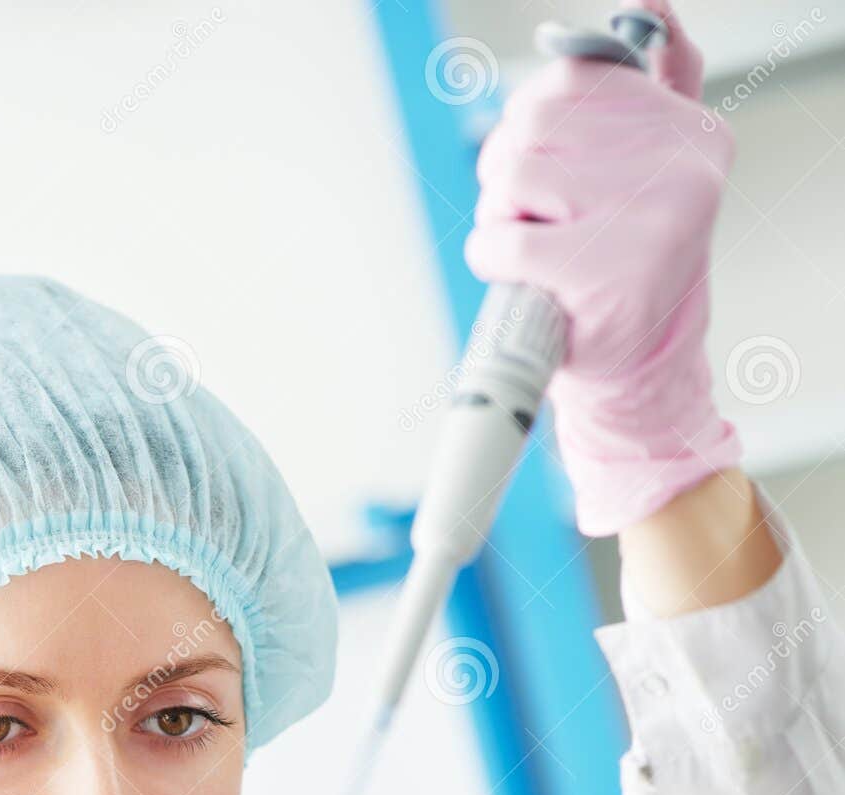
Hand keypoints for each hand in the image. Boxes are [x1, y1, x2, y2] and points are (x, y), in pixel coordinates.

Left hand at [464, 0, 740, 536]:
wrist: (640, 369)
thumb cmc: (631, 260)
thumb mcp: (656, 165)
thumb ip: (655, 79)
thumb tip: (646, 0)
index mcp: (692, 131)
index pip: (573, 79)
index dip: (533, 122)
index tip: (543, 163)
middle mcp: (680, 169)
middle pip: (534, 125)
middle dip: (508, 172)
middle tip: (529, 213)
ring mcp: (644, 224)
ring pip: (512, 175)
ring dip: (498, 214)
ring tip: (531, 246)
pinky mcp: (601, 278)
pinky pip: (502, 240)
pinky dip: (491, 258)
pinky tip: (519, 275)